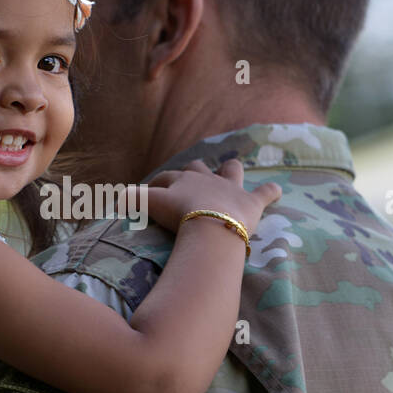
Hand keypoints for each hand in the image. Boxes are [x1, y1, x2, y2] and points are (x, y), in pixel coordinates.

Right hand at [142, 159, 281, 236]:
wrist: (209, 224)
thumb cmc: (179, 215)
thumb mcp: (149, 206)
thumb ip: (131, 201)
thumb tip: (115, 197)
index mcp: (183, 180)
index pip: (166, 178)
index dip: (157, 185)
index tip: (149, 193)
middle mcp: (207, 179)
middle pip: (198, 168)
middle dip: (193, 172)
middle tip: (189, 181)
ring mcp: (230, 189)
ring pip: (231, 170)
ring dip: (230, 171)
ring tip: (230, 171)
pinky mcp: (251, 203)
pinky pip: (265, 193)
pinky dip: (271, 192)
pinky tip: (278, 191)